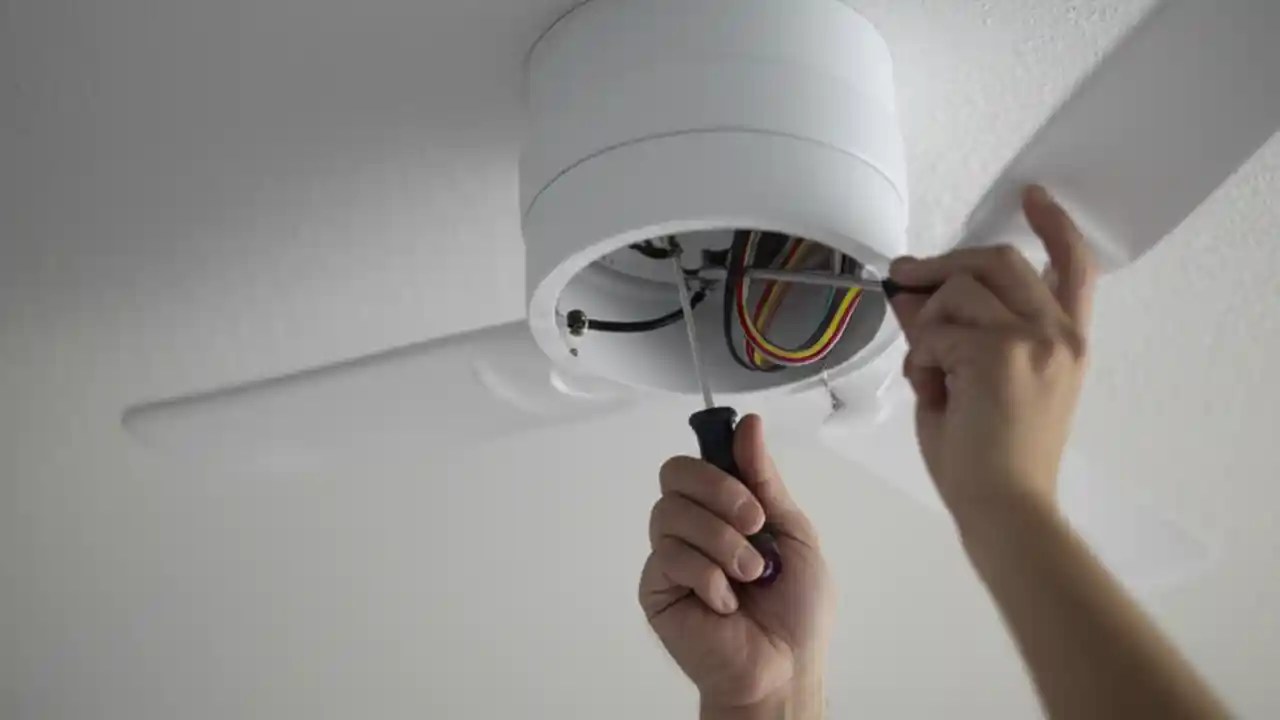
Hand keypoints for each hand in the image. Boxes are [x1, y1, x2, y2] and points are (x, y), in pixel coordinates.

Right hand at [639, 415, 831, 718]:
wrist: (784, 667)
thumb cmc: (796, 612)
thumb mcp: (795, 534)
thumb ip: (765, 481)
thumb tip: (749, 426)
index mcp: (724, 509)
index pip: (699, 461)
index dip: (718, 463)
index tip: (751, 488)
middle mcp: (693, 526)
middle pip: (675, 474)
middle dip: (720, 493)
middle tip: (753, 523)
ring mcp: (671, 555)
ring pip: (672, 514)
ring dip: (722, 542)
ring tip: (749, 575)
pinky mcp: (656, 587)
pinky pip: (668, 556)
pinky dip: (707, 576)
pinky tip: (725, 603)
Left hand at [888, 185, 1097, 529]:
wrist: (1005, 508)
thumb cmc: (990, 459)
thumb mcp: (972, 380)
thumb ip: (950, 330)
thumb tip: (909, 289)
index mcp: (1067, 341)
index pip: (1074, 264)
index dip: (1052, 224)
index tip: (1031, 196)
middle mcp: (1058, 333)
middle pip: (996, 259)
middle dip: (943, 264)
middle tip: (904, 276)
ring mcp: (1032, 340)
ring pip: (957, 289)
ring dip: (927, 324)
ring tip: (932, 371)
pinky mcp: (999, 352)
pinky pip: (935, 328)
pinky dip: (921, 356)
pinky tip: (933, 390)